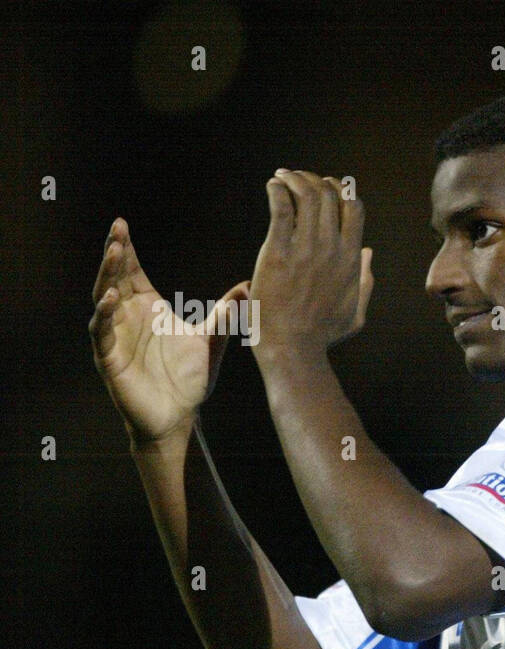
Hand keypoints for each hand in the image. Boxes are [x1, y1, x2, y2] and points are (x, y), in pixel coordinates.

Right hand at [89, 218, 249, 445]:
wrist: (179, 416)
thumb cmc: (189, 379)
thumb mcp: (212, 340)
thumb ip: (227, 314)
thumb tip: (250, 287)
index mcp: (149, 309)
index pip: (132, 271)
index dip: (125, 248)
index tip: (122, 223)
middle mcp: (128, 318)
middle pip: (114, 278)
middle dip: (114, 253)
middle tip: (117, 229)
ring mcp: (116, 337)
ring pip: (103, 299)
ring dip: (107, 276)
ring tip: (113, 253)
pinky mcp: (110, 359)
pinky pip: (102, 332)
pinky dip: (104, 315)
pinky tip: (111, 299)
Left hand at [249, 170, 372, 362]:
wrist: (293, 348)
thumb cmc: (322, 334)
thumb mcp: (356, 311)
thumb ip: (365, 281)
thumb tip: (369, 254)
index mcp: (351, 259)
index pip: (353, 207)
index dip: (340, 190)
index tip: (324, 187)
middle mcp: (332, 249)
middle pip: (329, 194)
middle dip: (313, 179)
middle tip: (296, 179)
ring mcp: (306, 249)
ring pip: (307, 194)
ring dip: (294, 178)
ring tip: (282, 178)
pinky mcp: (278, 252)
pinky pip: (281, 207)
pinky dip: (277, 189)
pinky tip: (272, 187)